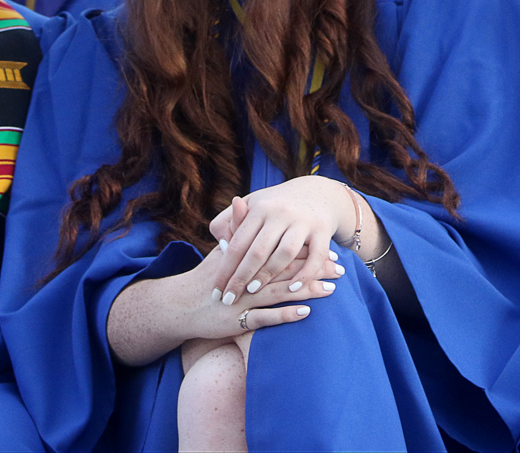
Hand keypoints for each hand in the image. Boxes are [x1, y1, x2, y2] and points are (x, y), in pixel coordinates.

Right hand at [106, 243, 343, 365]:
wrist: (179, 306)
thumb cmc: (203, 278)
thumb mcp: (219, 250)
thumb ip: (233, 227)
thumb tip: (239, 199)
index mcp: (244, 256)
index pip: (279, 247)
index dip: (304, 246)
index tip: (327, 247)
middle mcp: (246, 276)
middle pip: (286, 269)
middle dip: (314, 269)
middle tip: (340, 269)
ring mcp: (242, 299)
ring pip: (279, 292)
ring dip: (306, 290)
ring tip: (331, 290)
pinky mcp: (238, 320)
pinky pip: (265, 317)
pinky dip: (285, 314)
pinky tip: (305, 313)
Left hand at [207, 176, 358, 303]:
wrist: (318, 192)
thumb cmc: (276, 205)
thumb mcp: (253, 204)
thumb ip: (231, 221)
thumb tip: (220, 244)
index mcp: (260, 207)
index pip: (238, 242)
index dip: (225, 269)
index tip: (215, 291)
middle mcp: (280, 213)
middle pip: (257, 250)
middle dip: (241, 278)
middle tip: (228, 299)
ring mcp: (303, 221)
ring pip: (284, 254)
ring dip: (268, 275)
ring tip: (252, 292)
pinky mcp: (323, 230)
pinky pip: (315, 257)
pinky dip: (305, 274)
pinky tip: (293, 289)